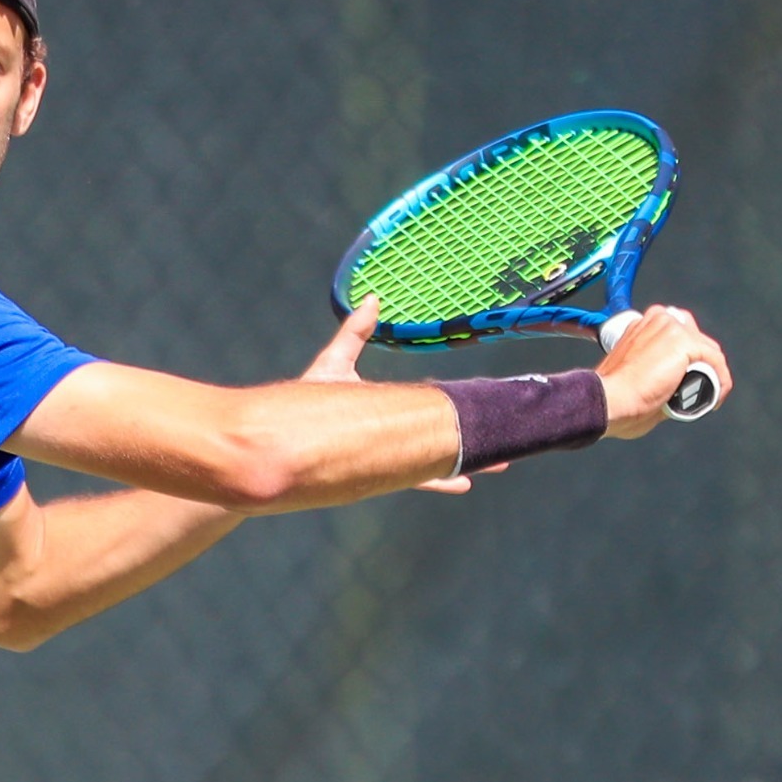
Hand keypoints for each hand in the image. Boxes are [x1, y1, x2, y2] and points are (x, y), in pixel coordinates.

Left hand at [304, 295, 504, 493]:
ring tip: (499, 463)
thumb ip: (353, 334)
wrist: (280, 445)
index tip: (478, 398)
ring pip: (435, 459)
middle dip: (468, 435)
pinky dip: (439, 480)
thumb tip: (371, 298)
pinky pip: (415, 477)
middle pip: (437, 435)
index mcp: (385, 410)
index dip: (449, 403)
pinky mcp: (379, 471)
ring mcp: (388, 456)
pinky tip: (463, 483)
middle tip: (502, 436)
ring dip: (466, 460)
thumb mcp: (335, 365)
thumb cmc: (304, 405)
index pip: (424, 405)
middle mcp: (391, 436)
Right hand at [595, 305, 732, 438]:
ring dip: (712, 372)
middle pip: (696, 337)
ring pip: (708, 349)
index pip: (677, 331)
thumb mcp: (631, 373)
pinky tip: (715, 398)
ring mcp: (672, 329)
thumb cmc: (612, 397)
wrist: (608, 400)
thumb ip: (652, 370)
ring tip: (707, 396)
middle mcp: (657, 320)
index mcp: (641, 325)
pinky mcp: (685, 343)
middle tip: (699, 388)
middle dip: (702, 362)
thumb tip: (673, 388)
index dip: (687, 355)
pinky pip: (716, 361)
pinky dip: (721, 381)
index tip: (687, 377)